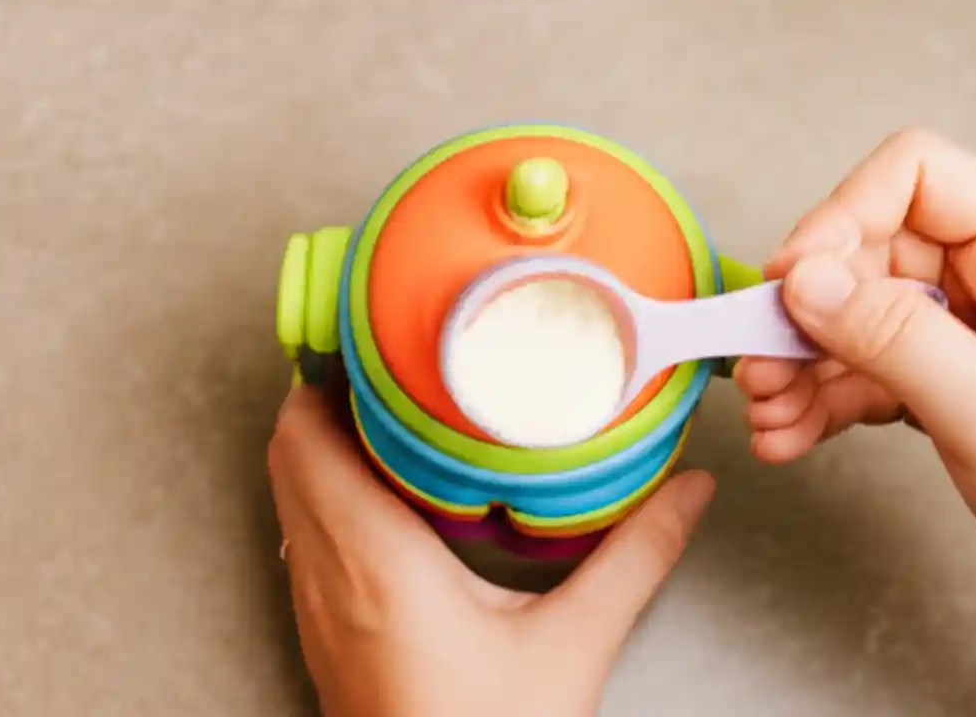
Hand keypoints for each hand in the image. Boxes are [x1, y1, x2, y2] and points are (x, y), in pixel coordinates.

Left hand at [267, 384, 714, 716]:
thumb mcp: (575, 644)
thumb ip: (635, 558)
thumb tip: (688, 493)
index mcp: (376, 562)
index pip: (308, 437)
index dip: (322, 373)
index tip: (359, 330)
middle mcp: (329, 576)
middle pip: (288, 453)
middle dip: (324, 393)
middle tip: (381, 353)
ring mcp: (317, 607)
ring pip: (290, 494)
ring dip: (320, 440)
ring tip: (384, 405)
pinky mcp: (325, 631)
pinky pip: (304, 534)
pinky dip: (325, 489)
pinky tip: (383, 490)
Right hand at [735, 129, 975, 713]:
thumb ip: (891, 335)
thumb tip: (803, 281)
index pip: (916, 176)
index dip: (840, 215)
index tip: (786, 279)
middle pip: (871, 251)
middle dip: (806, 311)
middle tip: (757, 366)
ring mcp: (973, 325)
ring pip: (857, 313)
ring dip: (803, 363)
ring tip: (768, 414)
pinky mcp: (949, 374)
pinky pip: (866, 365)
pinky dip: (822, 397)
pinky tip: (790, 434)